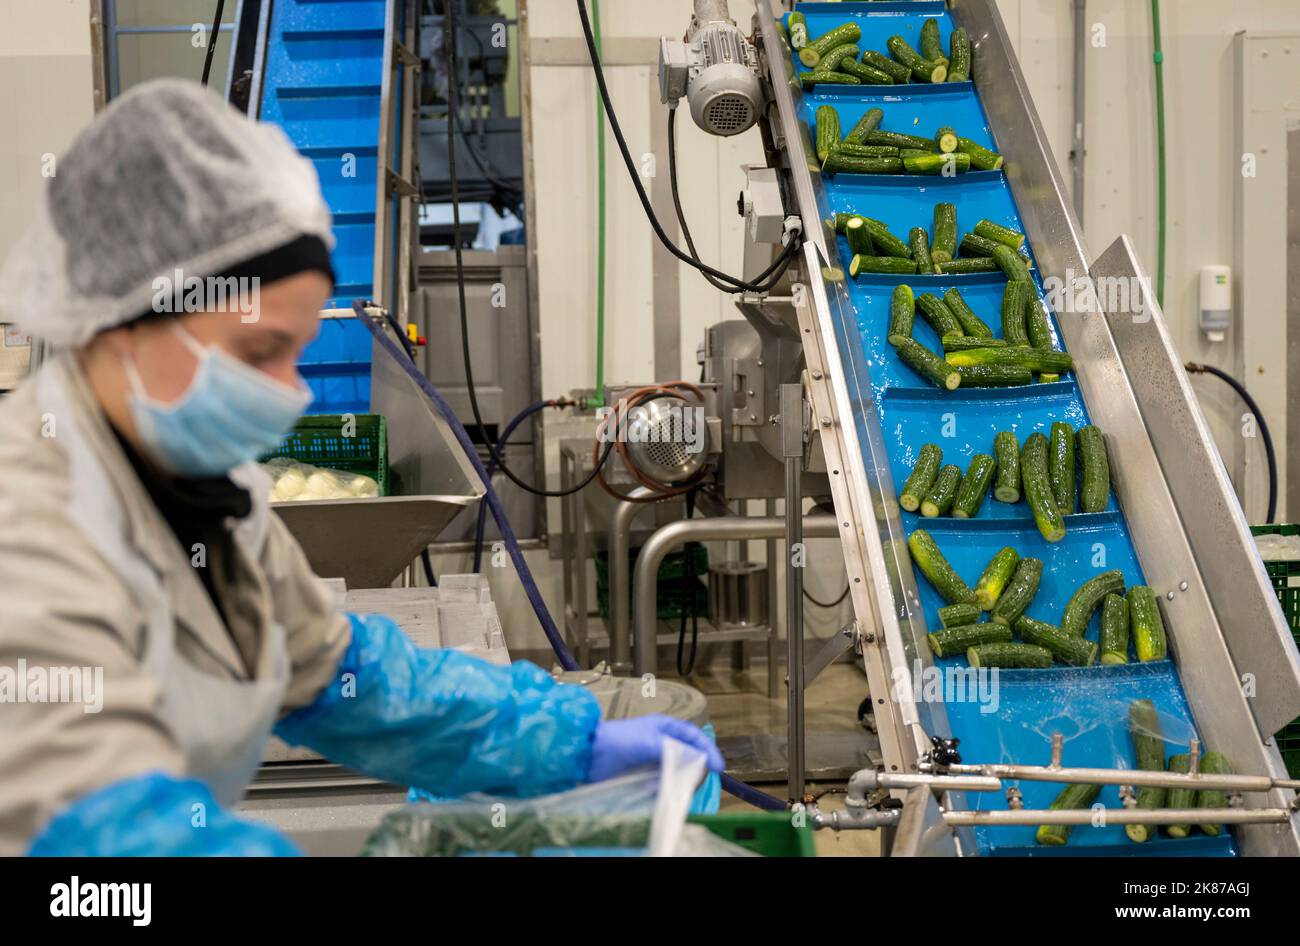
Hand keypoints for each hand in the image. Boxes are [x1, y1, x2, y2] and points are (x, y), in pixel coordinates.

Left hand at [587, 714, 724, 782]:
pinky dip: (668, 789)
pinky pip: (664, 784)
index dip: (708, 750)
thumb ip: (672, 750)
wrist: (587, 755)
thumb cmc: (617, 741)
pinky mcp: (645, 777)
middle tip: (695, 781)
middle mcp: (662, 743)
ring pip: (679, 772)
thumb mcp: (647, 740)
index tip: (717, 766)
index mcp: (665, 727)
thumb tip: (693, 761)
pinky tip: (664, 792)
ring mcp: (654, 760)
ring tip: (679, 788)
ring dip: (682, 781)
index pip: (694, 737)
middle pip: (690, 756)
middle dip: (696, 768)